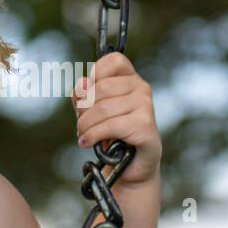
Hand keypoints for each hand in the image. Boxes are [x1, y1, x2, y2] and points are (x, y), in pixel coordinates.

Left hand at [71, 51, 160, 186]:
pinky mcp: (146, 126)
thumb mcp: (91, 111)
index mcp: (130, 78)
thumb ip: (84, 95)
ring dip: (85, 125)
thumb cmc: (111, 134)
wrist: (129, 166)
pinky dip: (93, 135)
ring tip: (83, 135)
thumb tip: (82, 84)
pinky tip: (87, 142)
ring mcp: (146, 106)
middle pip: (101, 88)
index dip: (94, 75)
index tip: (87, 96)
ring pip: (103, 108)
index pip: (113, 61)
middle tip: (81, 125)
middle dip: (83, 108)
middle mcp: (141, 88)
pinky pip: (111, 125)